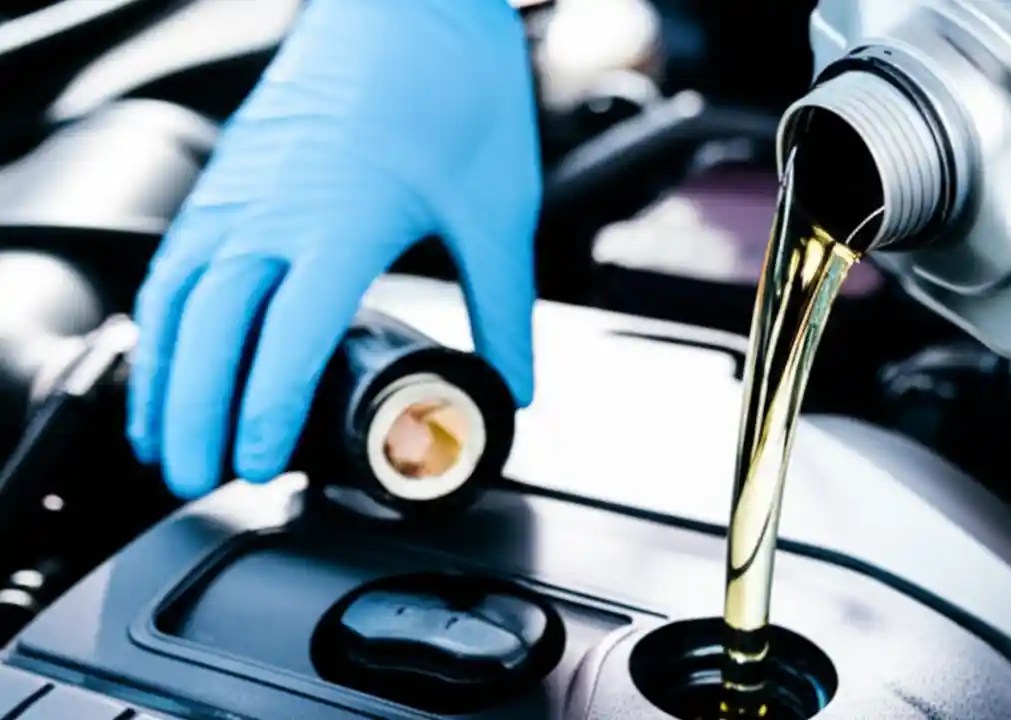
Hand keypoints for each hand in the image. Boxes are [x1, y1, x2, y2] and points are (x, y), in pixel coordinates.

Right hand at [127, 0, 541, 497]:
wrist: (412, 0)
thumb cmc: (454, 86)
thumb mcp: (498, 207)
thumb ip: (505, 307)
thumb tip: (513, 384)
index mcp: (344, 219)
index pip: (291, 336)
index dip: (268, 410)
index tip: (262, 464)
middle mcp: (274, 207)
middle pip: (213, 329)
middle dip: (197, 414)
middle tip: (198, 482)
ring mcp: (239, 189)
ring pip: (177, 297)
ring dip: (164, 375)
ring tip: (164, 443)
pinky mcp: (228, 176)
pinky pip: (174, 259)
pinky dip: (160, 320)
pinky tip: (163, 356)